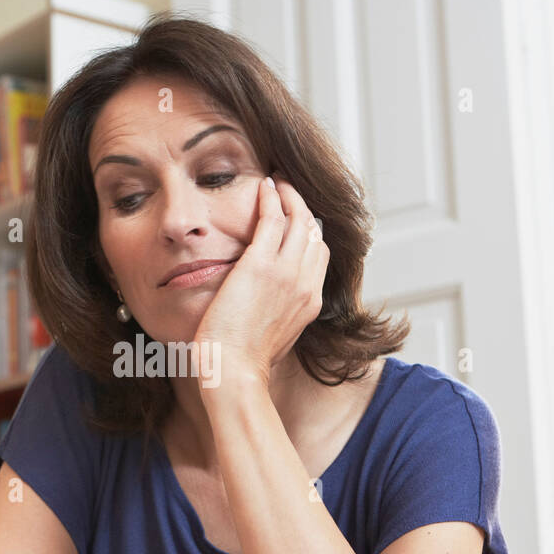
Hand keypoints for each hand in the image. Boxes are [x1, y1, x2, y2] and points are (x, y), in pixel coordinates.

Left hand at [192, 173, 329, 392]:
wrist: (235, 372)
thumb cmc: (243, 364)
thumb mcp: (274, 340)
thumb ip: (277, 319)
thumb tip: (267, 316)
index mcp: (310, 304)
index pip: (319, 256)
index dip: (310, 233)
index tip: (297, 219)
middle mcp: (306, 285)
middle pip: (315, 233)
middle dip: (303, 207)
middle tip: (288, 190)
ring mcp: (287, 273)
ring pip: (300, 220)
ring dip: (290, 195)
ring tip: (278, 181)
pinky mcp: (261, 265)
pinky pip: (273, 218)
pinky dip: (272, 197)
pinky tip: (264, 185)